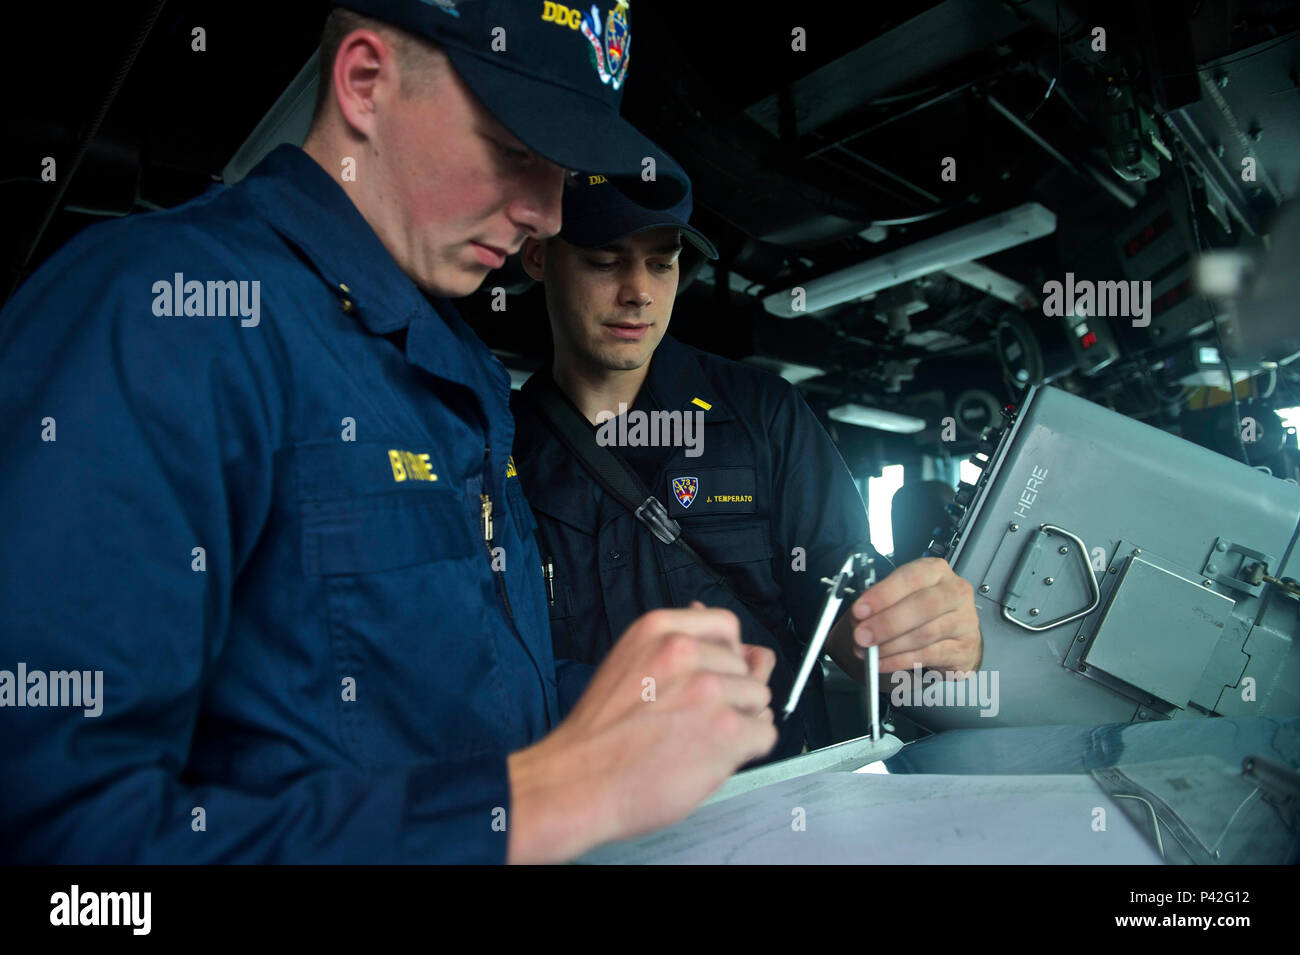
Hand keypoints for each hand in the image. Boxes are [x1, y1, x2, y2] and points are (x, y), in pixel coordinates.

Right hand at [507, 605, 777, 863]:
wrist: (577, 782)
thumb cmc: (600, 733)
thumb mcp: (630, 664)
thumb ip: (681, 646)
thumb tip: (726, 630)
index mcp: (659, 629)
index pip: (726, 625)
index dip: (724, 655)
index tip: (710, 676)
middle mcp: (687, 652)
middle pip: (745, 665)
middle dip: (731, 693)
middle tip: (690, 720)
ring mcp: (709, 690)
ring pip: (760, 698)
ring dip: (739, 721)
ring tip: (697, 739)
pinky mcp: (727, 730)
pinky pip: (766, 732)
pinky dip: (747, 749)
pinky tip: (711, 757)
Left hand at [830, 556, 981, 675]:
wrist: (953, 638)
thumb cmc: (923, 613)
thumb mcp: (900, 599)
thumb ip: (881, 604)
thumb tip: (860, 619)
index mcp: (937, 571)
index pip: (911, 578)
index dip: (883, 594)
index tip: (860, 610)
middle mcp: (955, 592)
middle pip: (922, 606)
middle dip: (886, 623)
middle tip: (862, 635)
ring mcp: (964, 621)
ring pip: (924, 634)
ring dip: (890, 645)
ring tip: (870, 652)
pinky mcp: (965, 648)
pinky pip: (928, 655)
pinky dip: (900, 661)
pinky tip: (883, 663)